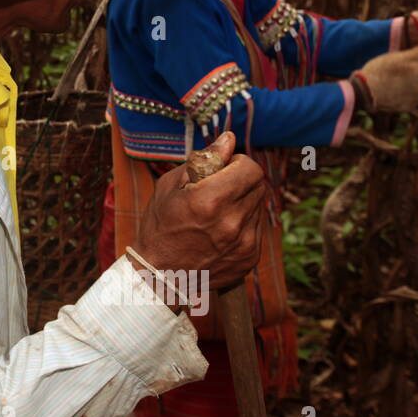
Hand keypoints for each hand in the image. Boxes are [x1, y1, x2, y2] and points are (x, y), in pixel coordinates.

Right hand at [132, 132, 265, 291]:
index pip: (250, 168)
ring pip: (259, 205)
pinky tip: (219, 231)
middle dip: (242, 179)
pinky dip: (243, 222)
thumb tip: (228, 139)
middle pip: (259, 184)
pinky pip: (256, 227)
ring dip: (243, 201)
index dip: (238, 163)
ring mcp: (244, 243)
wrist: (159, 276)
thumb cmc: (159, 226)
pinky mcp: (250, 258)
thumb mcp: (170, 187)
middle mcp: (232, 223)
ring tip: (216, 212)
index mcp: (210, 201)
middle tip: (219, 188)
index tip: (224, 168)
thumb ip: (203, 160)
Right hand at [353, 44, 417, 111]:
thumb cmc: (379, 71)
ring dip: (410, 83)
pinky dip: (404, 94)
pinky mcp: (408, 107)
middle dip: (417, 72)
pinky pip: (411, 98)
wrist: (365, 92)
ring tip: (392, 80)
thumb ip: (417, 51)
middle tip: (400, 69)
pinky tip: (392, 91)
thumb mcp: (396, 56)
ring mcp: (416, 98)